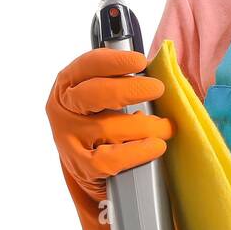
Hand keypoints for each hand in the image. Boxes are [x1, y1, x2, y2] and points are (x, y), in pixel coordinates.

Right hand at [46, 47, 174, 194]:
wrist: (89, 167)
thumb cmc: (101, 120)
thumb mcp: (101, 95)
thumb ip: (121, 81)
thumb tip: (158, 70)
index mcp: (69, 84)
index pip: (88, 65)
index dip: (115, 61)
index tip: (141, 61)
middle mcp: (64, 110)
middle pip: (94, 95)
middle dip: (130, 90)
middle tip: (157, 89)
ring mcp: (69, 139)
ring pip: (107, 128)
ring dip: (145, 125)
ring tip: (166, 126)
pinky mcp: (81, 167)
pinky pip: (110, 159)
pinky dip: (137, 152)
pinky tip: (155, 146)